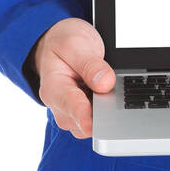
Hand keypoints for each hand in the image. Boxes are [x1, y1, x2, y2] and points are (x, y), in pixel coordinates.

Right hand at [33, 17, 115, 138]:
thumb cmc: (64, 44)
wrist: (59, 44)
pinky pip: (97, 122)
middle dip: (102, 113)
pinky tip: (109, 97)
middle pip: (83, 122)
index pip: (70, 107)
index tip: (98, 122)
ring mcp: (71, 113)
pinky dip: (106, 112)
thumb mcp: (76, 44)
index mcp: (53, 87)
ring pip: (92, 126)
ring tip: (110, 90)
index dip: (86, 116)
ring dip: (105, 112)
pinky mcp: (82, 116)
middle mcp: (59, 105)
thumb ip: (90, 64)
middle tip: (116, 96)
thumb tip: (106, 83)